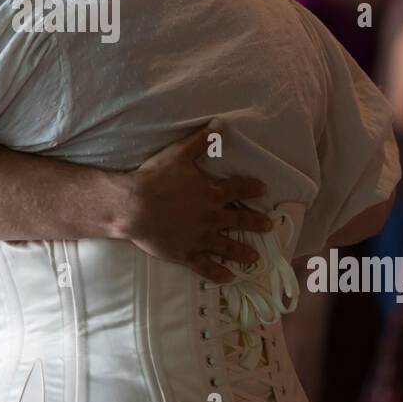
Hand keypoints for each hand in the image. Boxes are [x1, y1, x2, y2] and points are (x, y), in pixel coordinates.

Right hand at [118, 127, 273, 282]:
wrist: (133, 206)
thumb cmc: (156, 178)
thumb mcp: (179, 154)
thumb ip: (202, 140)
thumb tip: (221, 123)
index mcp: (212, 193)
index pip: (240, 189)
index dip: (253, 188)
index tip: (263, 189)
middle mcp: (211, 217)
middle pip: (241, 220)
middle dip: (257, 222)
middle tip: (269, 226)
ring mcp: (200, 238)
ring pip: (228, 247)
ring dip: (243, 252)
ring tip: (255, 257)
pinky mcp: (186, 253)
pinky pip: (206, 267)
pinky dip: (219, 273)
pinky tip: (229, 278)